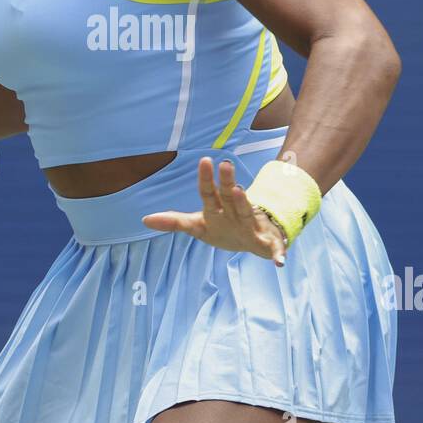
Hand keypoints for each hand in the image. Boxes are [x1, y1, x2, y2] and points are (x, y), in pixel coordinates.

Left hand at [142, 157, 288, 265]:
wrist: (256, 239)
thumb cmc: (223, 227)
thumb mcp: (198, 225)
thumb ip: (174, 221)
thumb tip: (144, 219)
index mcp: (217, 209)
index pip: (209, 192)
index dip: (206, 179)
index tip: (205, 160)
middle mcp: (234, 212)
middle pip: (229, 196)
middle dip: (227, 182)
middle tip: (225, 163)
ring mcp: (251, 225)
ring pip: (248, 212)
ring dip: (245, 203)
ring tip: (239, 191)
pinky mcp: (265, 243)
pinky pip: (272, 249)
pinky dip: (277, 254)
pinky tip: (279, 262)